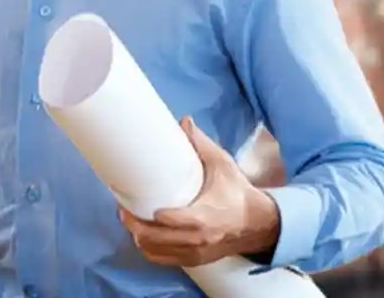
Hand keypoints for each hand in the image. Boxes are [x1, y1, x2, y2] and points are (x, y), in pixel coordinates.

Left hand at [118, 116, 280, 266]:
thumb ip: (202, 144)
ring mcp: (195, 253)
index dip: (147, 215)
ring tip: (130, 222)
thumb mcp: (223, 165)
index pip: (168, 221)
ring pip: (156, 253)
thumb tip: (184, 122)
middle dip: (134, 225)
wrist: (260, 224)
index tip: (131, 202)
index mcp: (202, 218)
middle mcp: (197, 240)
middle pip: (154, 239)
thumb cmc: (239, 194)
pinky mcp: (195, 260)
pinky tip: (143, 238)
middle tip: (122, 211)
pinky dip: (151, 251)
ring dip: (140, 239)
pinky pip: (165, 260)